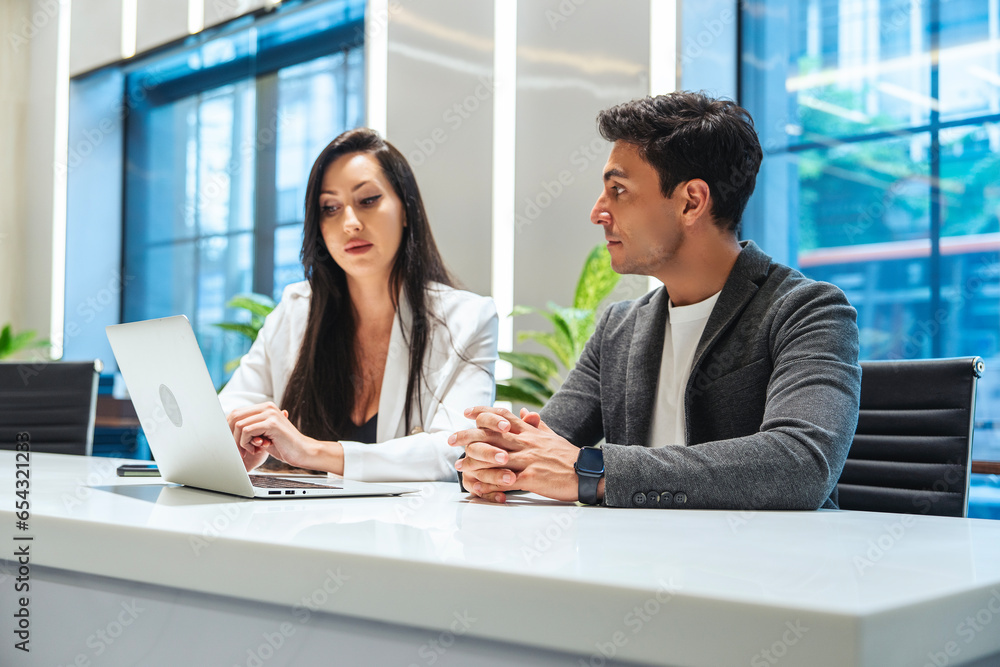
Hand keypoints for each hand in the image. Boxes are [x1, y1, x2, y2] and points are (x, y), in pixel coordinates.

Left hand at [226, 402, 323, 471]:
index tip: (232, 443)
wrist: (303, 452)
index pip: (236, 412)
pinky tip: (257, 449)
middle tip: (239, 450)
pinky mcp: (272, 423)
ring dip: (240, 441)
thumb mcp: (263, 435)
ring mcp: (270, 413)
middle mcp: (267, 407)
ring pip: (239, 425)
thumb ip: (250, 429)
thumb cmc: (284, 446)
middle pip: (235, 416)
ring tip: (252, 449)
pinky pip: (247, 431)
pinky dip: (246, 443)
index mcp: (265, 407)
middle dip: (232, 436)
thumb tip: (228, 430)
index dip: (229, 428)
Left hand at [450, 406, 581, 502]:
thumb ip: (536, 424)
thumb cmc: (569, 456)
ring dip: (475, 462)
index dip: (484, 412)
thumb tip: (526, 411)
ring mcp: (529, 460)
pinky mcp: (533, 478)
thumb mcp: (552, 435)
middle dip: (469, 436)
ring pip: (496, 458)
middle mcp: (527, 443)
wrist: (588, 472)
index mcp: (530, 432)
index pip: (503, 417)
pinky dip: (491, 483)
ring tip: (460, 466)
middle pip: (492, 436)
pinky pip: (506, 481)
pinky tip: (478, 486)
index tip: (467, 411)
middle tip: (451, 439)